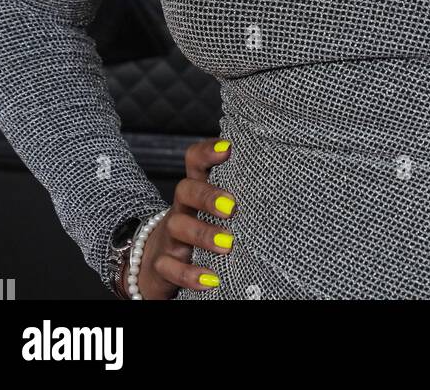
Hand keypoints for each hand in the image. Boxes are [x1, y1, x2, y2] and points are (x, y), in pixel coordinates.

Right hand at [118, 138, 236, 298]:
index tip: (228, 149)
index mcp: (194, 191)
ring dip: (203, 234)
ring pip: (177, 226)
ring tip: (228, 245)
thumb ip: (232, 196)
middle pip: (185, 190)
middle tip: (232, 207)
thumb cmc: (195, 229)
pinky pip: (170, 268)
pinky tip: (210, 280)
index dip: (207, 152)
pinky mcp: (162, 265)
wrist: (154, 263)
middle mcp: (180, 209)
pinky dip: (190, 274)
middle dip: (208, 196)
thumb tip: (274, 186)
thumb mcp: (208, 210)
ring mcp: (168, 237)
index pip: (195, 162)